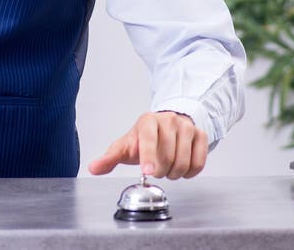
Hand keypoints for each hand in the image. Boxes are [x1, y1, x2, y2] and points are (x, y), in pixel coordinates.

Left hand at [88, 111, 208, 179]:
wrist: (166, 125)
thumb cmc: (144, 138)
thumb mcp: (126, 146)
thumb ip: (109, 158)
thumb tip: (93, 168)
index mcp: (148, 121)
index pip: (148, 138)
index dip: (148, 156)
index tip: (147, 172)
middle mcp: (169, 120)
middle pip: (168, 156)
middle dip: (161, 170)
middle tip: (156, 169)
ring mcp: (187, 127)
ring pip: (184, 161)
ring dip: (175, 173)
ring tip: (168, 168)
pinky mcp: (201, 135)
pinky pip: (199, 163)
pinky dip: (190, 172)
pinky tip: (183, 168)